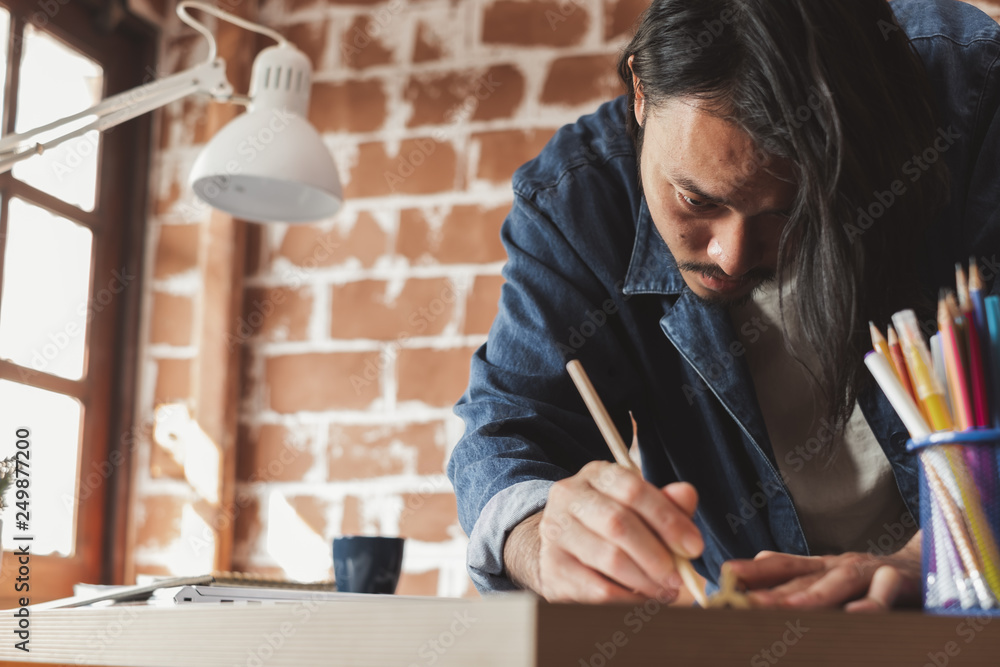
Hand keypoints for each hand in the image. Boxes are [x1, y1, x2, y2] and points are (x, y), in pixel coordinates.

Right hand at [505, 461, 703, 602]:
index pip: (633, 489)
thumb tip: (687, 494)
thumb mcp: (639, 507)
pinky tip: (642, 600)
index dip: (668, 519)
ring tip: (664, 591)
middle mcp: (569, 495)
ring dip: (646, 581)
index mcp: (597, 474)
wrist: (565, 547)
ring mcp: (556, 531)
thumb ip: (666, 502)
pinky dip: (628, 599)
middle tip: (678, 578)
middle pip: (619, 524)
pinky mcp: (553, 567)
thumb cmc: (611, 524)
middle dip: (658, 556)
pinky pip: (597, 589)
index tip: (694, 547)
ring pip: (610, 558)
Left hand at [723, 530, 921, 611]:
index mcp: (821, 565)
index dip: (754, 570)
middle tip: (742, 600)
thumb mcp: (831, 575)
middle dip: (771, 589)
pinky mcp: (900, 581)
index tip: (725, 576)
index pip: (782, 565)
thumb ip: (797, 574)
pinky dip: (872, 602)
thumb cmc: (870, 576)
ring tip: (783, 609)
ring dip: (810, 596)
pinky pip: (886, 593)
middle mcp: (840, 565)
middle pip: (802, 576)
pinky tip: (856, 614)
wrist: (927, 565)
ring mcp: (870, 571)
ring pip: (838, 583)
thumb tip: (751, 564)